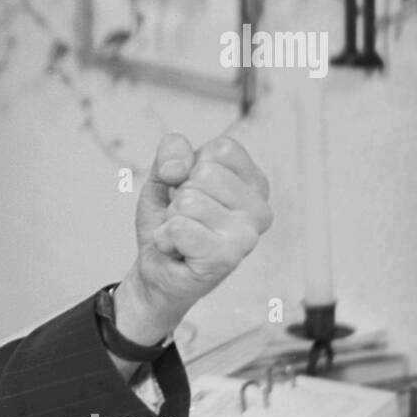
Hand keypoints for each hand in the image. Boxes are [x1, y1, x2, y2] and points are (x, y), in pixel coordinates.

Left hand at [116, 133, 272, 343]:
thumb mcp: (166, 174)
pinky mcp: (225, 259)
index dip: (190, 166)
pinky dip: (165, 237)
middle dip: (179, 195)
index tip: (189, 189)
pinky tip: (177, 250)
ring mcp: (247, 237)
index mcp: (255, 184)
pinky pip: (179, 228)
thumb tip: (177, 168)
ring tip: (182, 236)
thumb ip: (172, 151)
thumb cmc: (170, 219)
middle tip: (186, 219)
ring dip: (171, 219)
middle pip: (204, 173)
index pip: (223, 148)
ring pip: (189, 201)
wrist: (156, 267)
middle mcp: (260, 210)